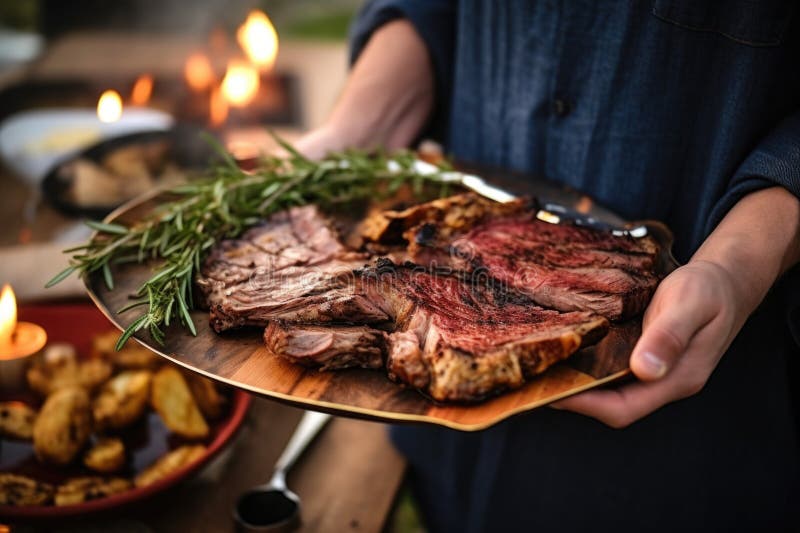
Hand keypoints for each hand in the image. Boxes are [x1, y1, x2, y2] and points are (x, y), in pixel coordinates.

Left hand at [551, 260, 748, 427]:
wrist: (725, 278)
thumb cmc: (709, 289)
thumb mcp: (690, 304)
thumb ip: (669, 336)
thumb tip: (644, 369)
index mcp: (678, 378)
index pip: (624, 408)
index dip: (586, 405)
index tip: (552, 393)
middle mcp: (663, 381)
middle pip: (611, 404)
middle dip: (573, 396)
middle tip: (533, 381)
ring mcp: (654, 371)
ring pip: (609, 388)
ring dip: (577, 381)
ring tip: (540, 368)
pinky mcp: (645, 355)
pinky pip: (612, 369)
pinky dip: (587, 364)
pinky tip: (566, 350)